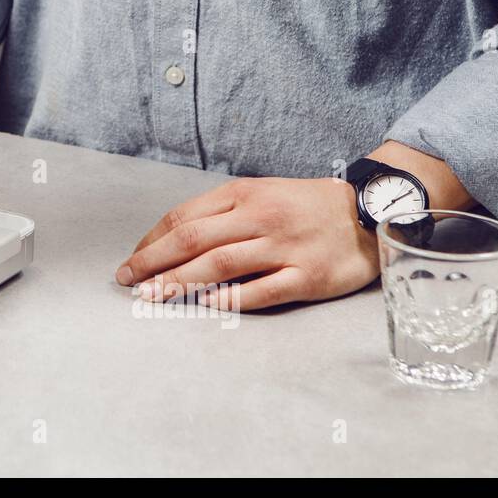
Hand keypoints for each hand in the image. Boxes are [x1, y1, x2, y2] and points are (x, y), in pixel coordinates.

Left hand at [116, 177, 377, 310]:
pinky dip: (232, 298)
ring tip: (152, 296)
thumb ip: (221, 212)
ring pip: (221, 265)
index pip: (185, 217)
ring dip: (180, 282)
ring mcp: (285, 247)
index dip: (152, 241)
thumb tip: (173, 240)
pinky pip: (264, 289)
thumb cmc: (305, 205)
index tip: (132, 261)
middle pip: (194, 241)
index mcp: (244, 194)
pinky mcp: (308, 276)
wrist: (370, 210)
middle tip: (127, 282)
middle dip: (154, 262)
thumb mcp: (260, 193)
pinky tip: (206, 304)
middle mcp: (260, 218)